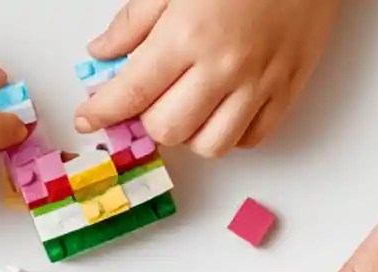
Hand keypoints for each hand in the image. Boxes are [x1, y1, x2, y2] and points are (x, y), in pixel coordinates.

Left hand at [74, 0, 338, 156]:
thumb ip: (135, 20)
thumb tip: (102, 51)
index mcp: (189, 35)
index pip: (133, 93)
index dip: (103, 112)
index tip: (89, 118)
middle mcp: (225, 67)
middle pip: (169, 129)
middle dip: (148, 120)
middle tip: (146, 100)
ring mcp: (260, 83)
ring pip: (211, 145)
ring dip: (189, 134)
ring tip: (186, 106)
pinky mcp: (288, 89)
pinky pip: (252, 138)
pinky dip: (231, 134)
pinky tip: (221, 109)